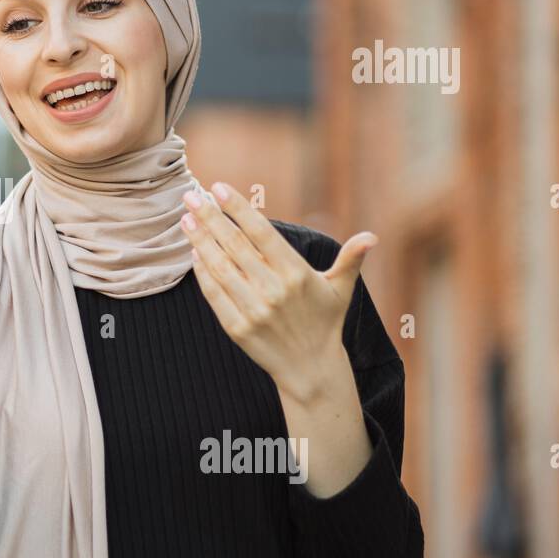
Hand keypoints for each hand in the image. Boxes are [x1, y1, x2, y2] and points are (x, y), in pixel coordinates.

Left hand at [180, 181, 377, 405]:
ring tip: (186, 219)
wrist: (310, 369)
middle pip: (234, 245)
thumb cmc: (324, 321)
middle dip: (210, 218)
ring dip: (200, 240)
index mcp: (296, 273)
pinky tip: (194, 253)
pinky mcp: (237, 328)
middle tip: (191, 196)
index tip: (218, 188)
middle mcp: (273, 290)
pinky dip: (201, 272)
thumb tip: (372, 236)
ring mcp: (253, 310)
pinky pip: (213, 294)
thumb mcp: (341, 288)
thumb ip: (351, 259)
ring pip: (219, 267)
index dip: (238, 208)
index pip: (261, 232)